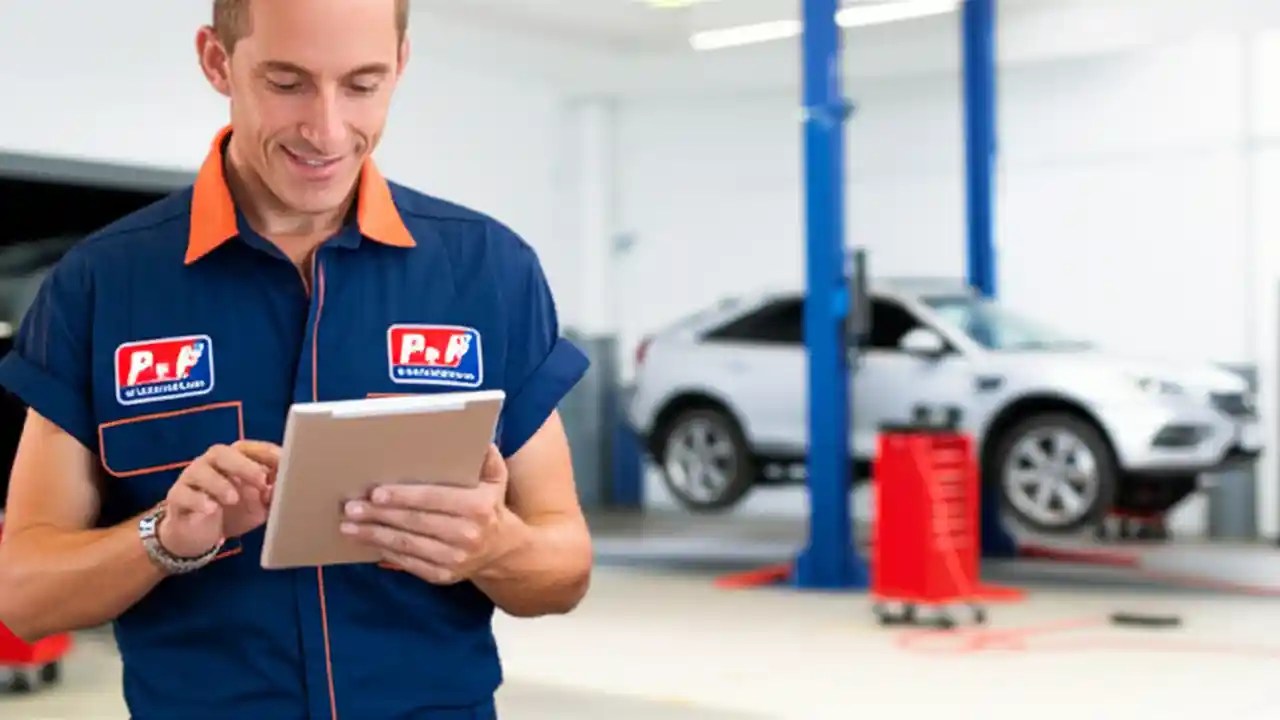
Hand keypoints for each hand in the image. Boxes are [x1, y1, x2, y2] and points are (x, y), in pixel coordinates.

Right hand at [157, 440, 280, 557]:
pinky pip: (182, 494)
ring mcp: (191, 479)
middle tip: (261, 480)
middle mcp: (210, 464)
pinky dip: (197, 500)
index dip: (266, 452)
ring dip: (219, 483)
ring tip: (233, 499)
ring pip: (200, 471)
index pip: (248, 448)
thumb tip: (286, 488)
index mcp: (234, 460)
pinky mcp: (176, 498)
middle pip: (222, 453)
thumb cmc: (233, 512)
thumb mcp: (260, 506)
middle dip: (243, 465)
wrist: (198, 536)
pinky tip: (210, 509)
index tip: (285, 462)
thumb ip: (274, 495)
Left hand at [341, 444, 511, 583]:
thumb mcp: (496, 479)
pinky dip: (384, 551)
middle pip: (414, 522)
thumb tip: (477, 439)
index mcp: (477, 507)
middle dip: (379, 515)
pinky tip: (366, 541)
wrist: (503, 551)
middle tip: (351, 507)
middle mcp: (466, 535)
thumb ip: (487, 458)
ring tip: (348, 525)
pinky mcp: (443, 576)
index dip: (403, 497)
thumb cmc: (490, 507)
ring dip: (374, 535)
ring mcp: (454, 559)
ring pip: (406, 544)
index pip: (433, 499)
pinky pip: (408, 563)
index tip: (376, 493)